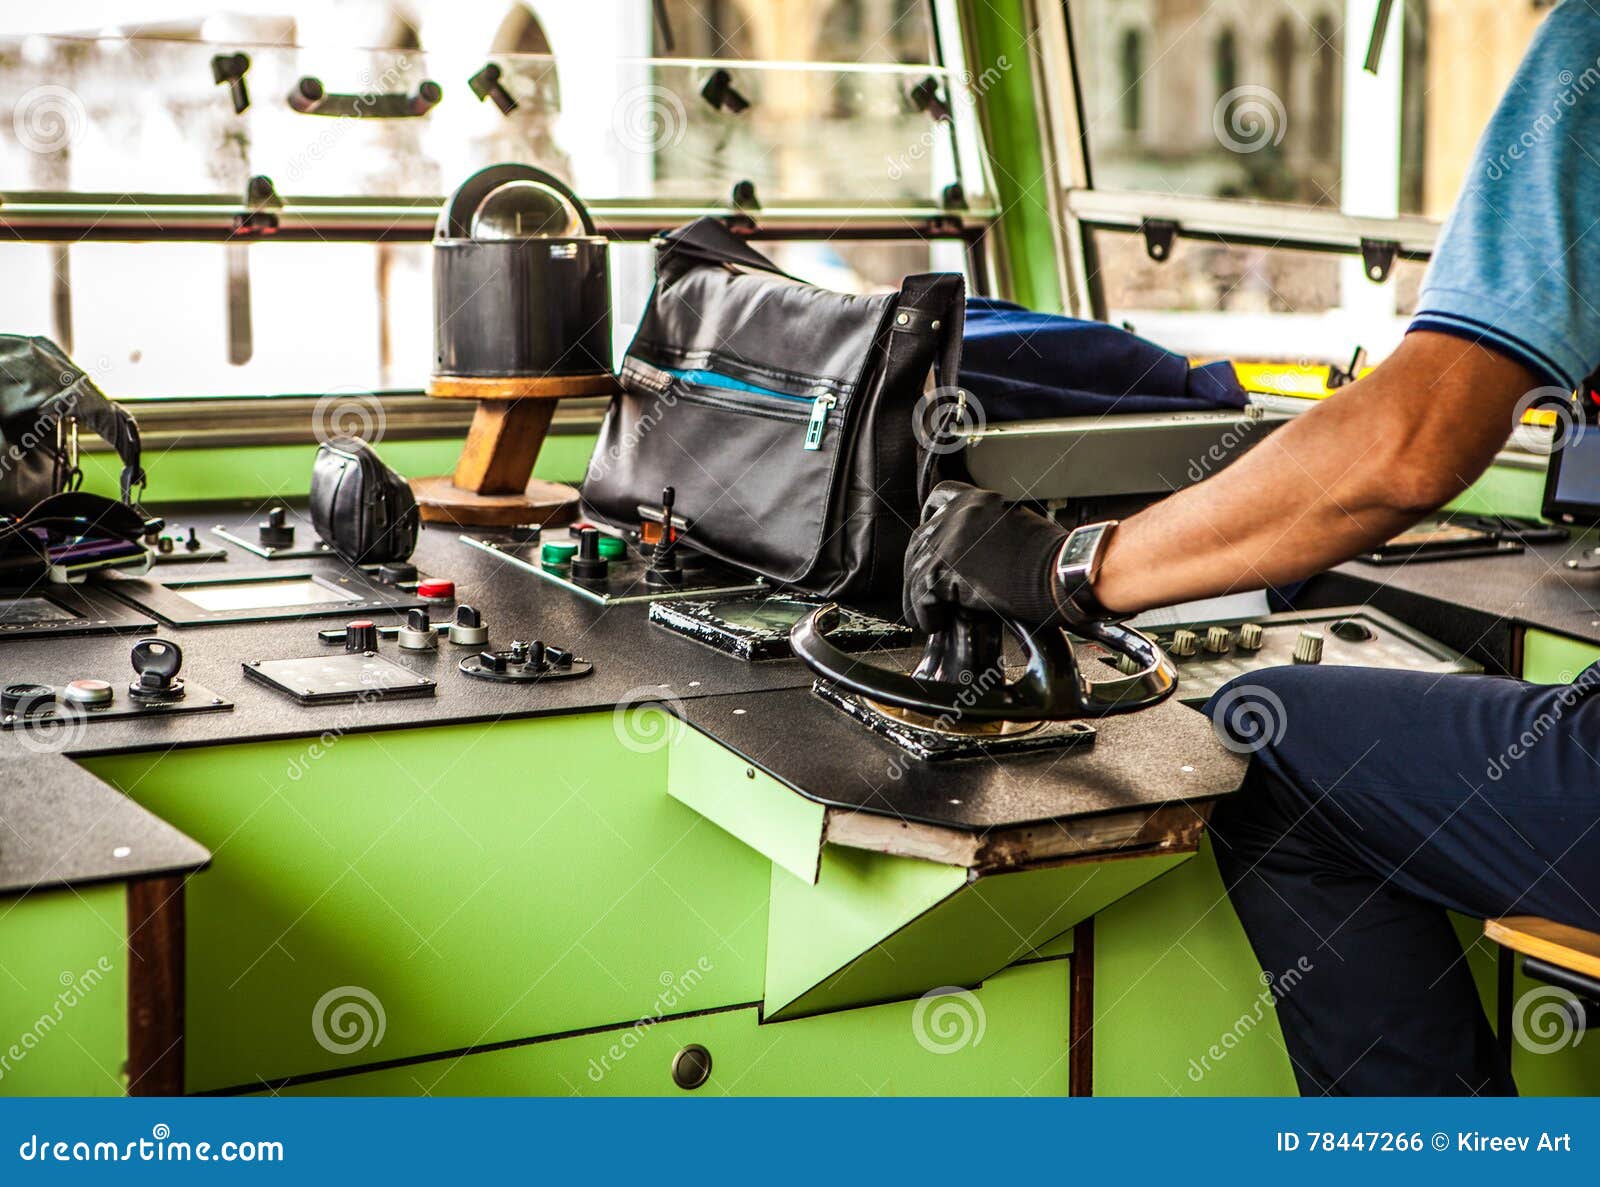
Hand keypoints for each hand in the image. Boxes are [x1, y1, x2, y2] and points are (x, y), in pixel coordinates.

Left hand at [902, 482, 1067, 632]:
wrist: (1064, 570)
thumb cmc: (1053, 558)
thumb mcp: (1017, 528)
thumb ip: (988, 532)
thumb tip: (973, 554)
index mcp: (978, 500)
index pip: (939, 500)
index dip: (930, 523)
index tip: (928, 543)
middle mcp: (960, 513)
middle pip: (922, 540)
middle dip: (920, 568)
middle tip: (924, 592)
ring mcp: (951, 538)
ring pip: (917, 568)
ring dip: (920, 595)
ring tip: (928, 615)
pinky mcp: (947, 567)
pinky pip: (922, 593)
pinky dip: (925, 612)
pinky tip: (935, 623)